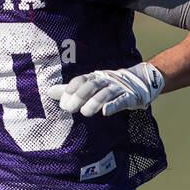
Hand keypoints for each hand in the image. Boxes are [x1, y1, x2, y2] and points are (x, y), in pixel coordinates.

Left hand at [45, 62, 164, 115]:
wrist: (140, 81)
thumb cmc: (109, 85)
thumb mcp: (89, 86)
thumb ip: (70, 90)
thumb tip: (49, 92)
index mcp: (95, 77)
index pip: (81, 80)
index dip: (72, 88)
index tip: (63, 99)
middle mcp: (105, 80)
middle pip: (91, 86)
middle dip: (79, 96)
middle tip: (69, 109)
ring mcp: (118, 88)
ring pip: (105, 93)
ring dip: (94, 102)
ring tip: (85, 112)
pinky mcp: (130, 97)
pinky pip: (121, 101)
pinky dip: (113, 105)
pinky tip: (106, 112)